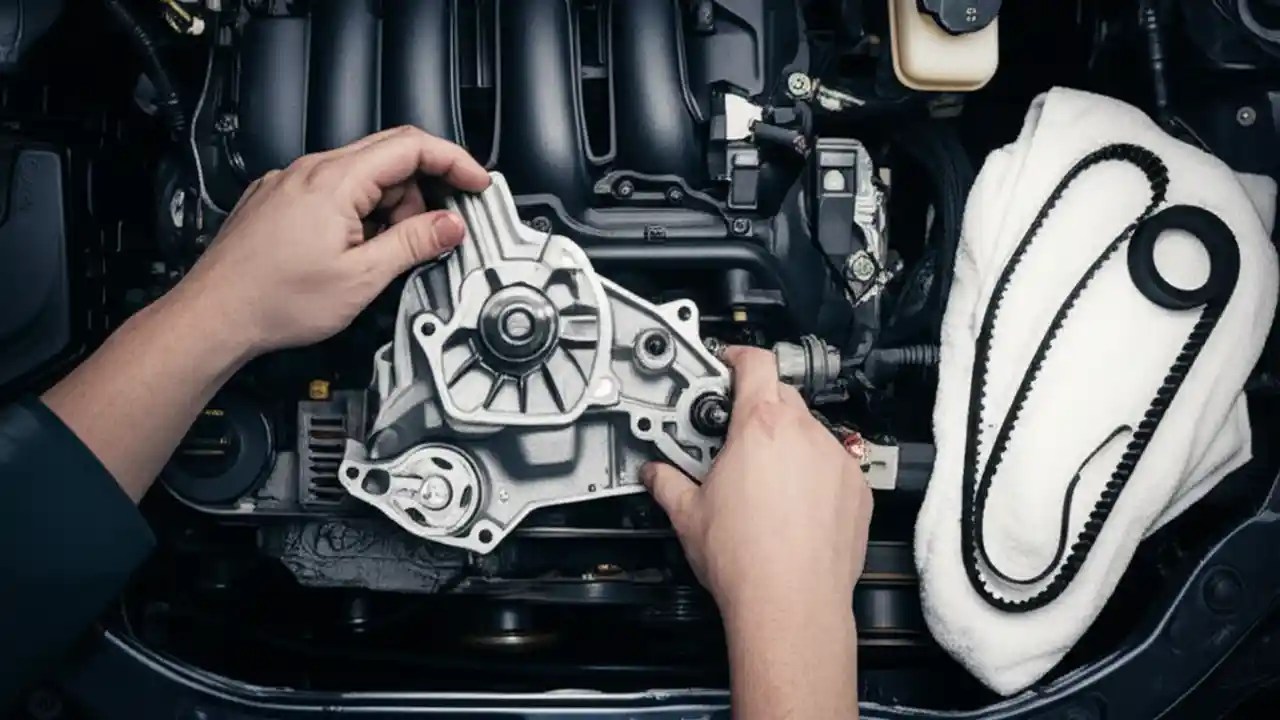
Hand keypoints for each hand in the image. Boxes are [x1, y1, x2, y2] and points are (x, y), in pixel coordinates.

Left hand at [171, 125, 489, 356]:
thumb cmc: (272, 301)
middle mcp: (310, 171)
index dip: (455, 161)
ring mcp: (291, 183)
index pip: (412, 146)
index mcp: (334, 181)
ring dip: (389, 208)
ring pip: (363, 177)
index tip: (477, 182)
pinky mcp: (279, 200)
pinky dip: (359, 213)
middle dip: (422, 192)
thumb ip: (413, 244)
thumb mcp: (361, 278)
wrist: (214, 316)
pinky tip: (354, 250)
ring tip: (381, 254)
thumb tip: (449, 226)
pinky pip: (335, 191)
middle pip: (390, 157)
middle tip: (434, 231)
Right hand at [642, 347, 872, 615]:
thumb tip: (654, 474)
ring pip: (809, 432)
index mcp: (759, 427)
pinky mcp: (856, 490)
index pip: (754, 362)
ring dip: (787, 443)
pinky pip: (833, 466)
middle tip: (732, 436)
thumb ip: (666, 482)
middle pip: (781, 395)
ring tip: (763, 479)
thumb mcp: (688, 514)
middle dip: (757, 408)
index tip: (726, 365)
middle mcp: (803, 435)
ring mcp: (835, 461)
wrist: (791, 603)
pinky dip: (814, 475)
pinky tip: (793, 505)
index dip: (737, 357)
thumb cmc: (745, 560)